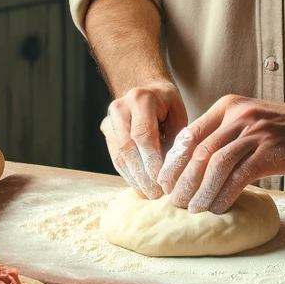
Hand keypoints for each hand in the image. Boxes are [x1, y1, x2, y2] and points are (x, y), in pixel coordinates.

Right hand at [101, 80, 187, 198]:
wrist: (144, 88)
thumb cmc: (166, 103)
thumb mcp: (178, 113)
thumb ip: (177, 137)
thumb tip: (175, 171)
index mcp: (140, 98)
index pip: (143, 134)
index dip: (152, 161)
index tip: (163, 182)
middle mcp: (120, 107)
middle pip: (127, 147)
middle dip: (142, 175)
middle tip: (156, 195)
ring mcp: (109, 119)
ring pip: (118, 155)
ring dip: (133, 178)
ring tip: (148, 195)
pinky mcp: (106, 130)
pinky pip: (115, 156)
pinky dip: (127, 173)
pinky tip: (139, 186)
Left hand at [156, 95, 284, 213]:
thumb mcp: (249, 121)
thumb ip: (224, 135)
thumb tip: (193, 165)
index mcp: (227, 107)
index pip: (189, 134)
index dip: (173, 161)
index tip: (165, 182)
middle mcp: (238, 115)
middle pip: (199, 150)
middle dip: (183, 179)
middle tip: (175, 201)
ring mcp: (255, 132)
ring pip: (215, 164)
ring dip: (201, 190)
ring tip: (193, 208)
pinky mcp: (271, 152)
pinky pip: (239, 176)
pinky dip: (224, 194)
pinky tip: (218, 208)